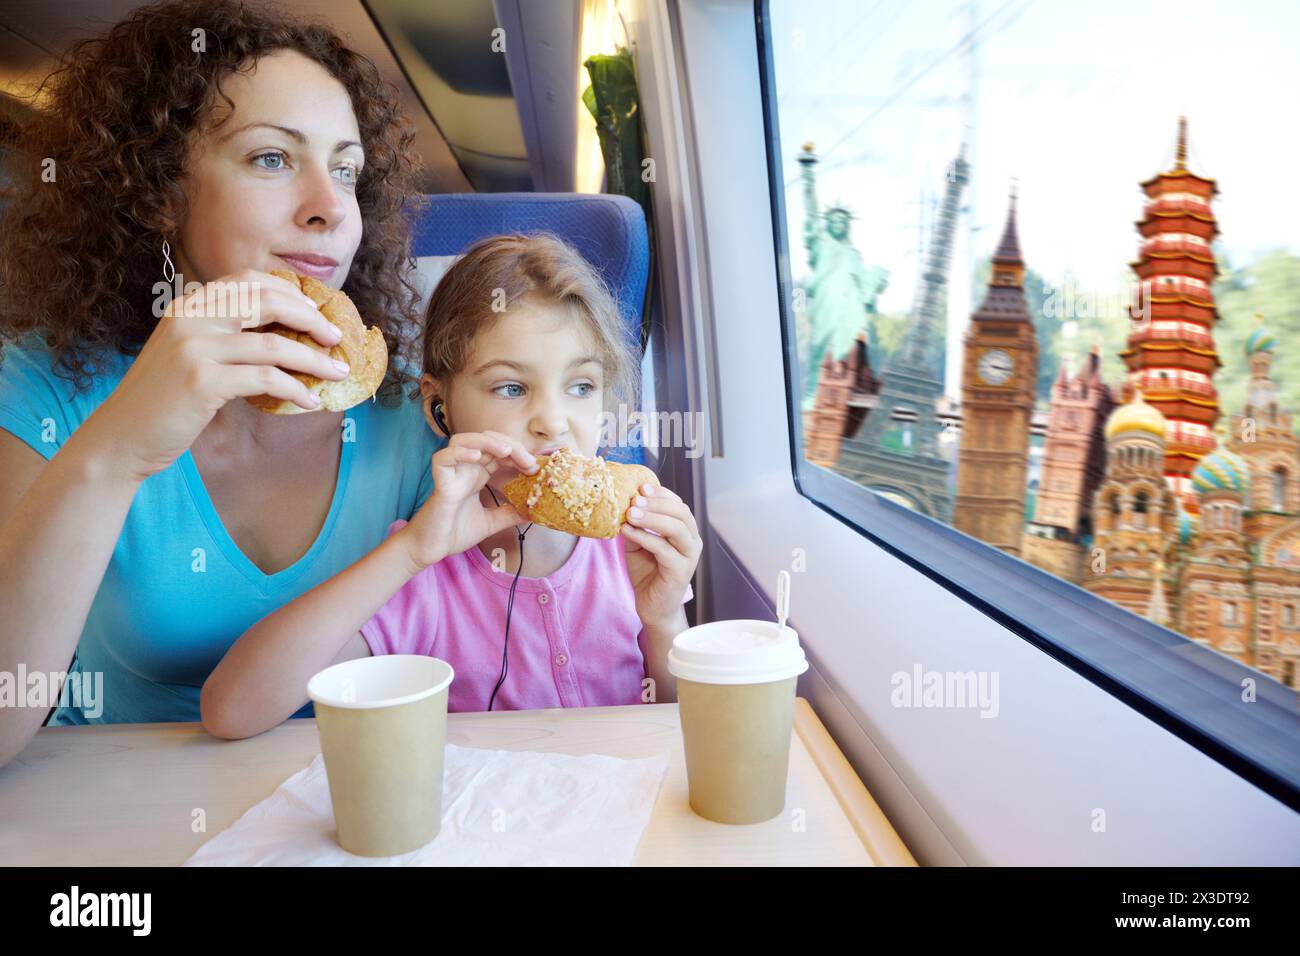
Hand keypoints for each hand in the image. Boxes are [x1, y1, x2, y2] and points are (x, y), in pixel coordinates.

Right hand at [87, 269, 351, 482]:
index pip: (248, 280)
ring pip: (274, 344)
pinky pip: (266, 379)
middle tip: (338, 339)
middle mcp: (191, 319)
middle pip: (267, 301)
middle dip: (311, 319)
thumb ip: (224, 338)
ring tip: (338, 372)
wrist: (121, 437)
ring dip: (315, 360)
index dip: (290, 293)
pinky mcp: (203, 381)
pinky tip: (311, 402)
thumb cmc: (163, 401)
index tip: (317, 313)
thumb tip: (286, 338)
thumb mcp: (189, 355)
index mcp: (189, 307)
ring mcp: (195, 348)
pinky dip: (296, 390)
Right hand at [400, 431, 537, 568]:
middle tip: (528, 461)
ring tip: (505, 451)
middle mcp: (465, 469)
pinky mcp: (440, 482)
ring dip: (486, 441)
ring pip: (463, 440)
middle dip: (510, 445)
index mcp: (477, 475)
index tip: (535, 468)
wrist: (431, 549)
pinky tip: (476, 456)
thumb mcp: (491, 523)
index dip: (518, 454)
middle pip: (486, 441)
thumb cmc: (454, 533)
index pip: (499, 452)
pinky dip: (459, 452)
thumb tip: (532, 513)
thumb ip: (509, 515)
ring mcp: (452, 473)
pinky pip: (443, 457)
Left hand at [620, 482, 701, 629]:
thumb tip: (624, 505)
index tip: (640, 487)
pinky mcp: (680, 571)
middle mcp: (692, 541)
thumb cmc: (647, 573)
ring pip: (676, 528)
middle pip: (680, 512)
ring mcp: (689, 556)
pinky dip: (644, 537)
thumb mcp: (638, 544)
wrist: (653, 607)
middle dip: (656, 503)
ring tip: (629, 514)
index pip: (677, 504)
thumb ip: (635, 526)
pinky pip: (663, 548)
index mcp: (685, 531)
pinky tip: (628, 532)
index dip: (661, 494)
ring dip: (651, 518)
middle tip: (633, 500)